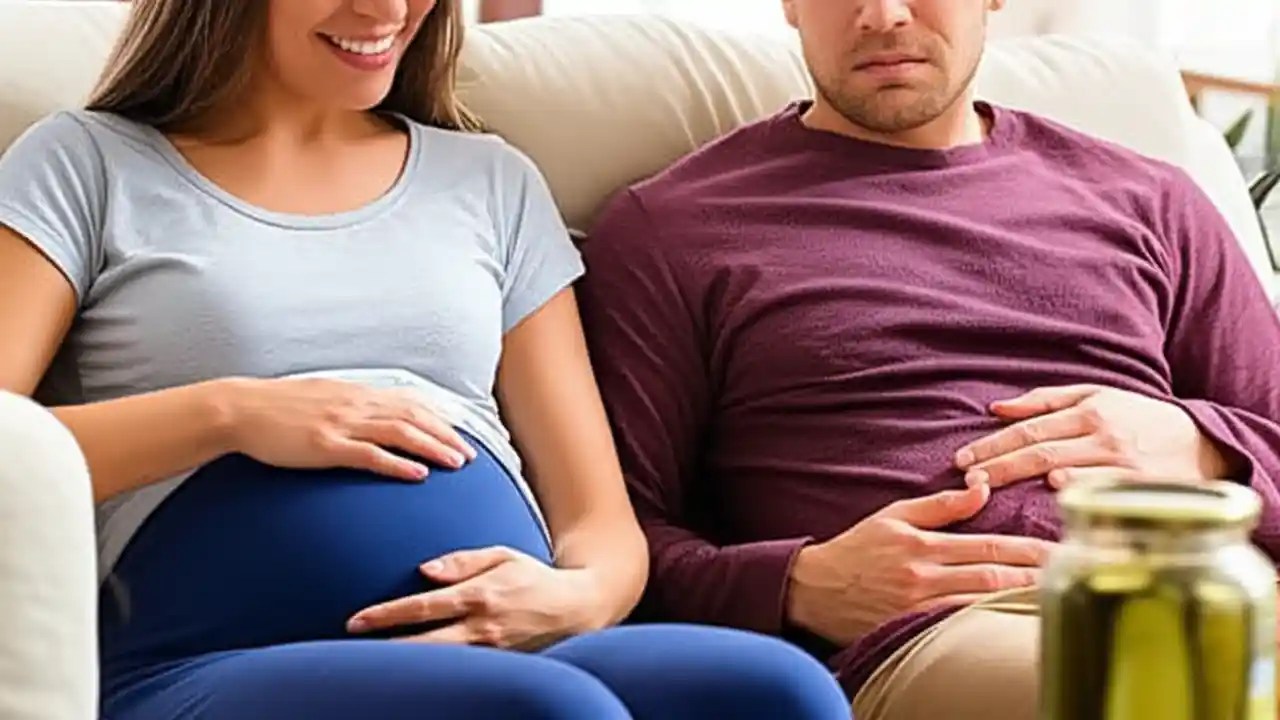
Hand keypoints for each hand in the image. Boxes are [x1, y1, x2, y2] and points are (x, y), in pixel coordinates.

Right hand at [220, 377, 476, 480]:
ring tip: (456, 463)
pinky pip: (370, 455)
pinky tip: (417, 474)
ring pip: (400, 434)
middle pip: (414, 418)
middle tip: (470, 455)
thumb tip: (375, 414)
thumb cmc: (279, 407)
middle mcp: (355, 405)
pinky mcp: (326, 446)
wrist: (241, 409)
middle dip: (446, 436)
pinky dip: (397, 464)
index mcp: (356, 393)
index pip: (410, 403)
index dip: (439, 419)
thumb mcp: (323, 397)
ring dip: (433, 448)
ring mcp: (341, 424)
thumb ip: (351, 404)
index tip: (460, 434)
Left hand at [346, 546, 604, 650]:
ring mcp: (489, 653)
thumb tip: (423, 570)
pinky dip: (433, 671)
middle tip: (351, 648)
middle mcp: (482, 629)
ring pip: (437, 664)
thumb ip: (461, 561)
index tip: (355, 620)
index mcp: (479, 596)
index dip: (386, 615)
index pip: (424, 608)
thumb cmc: (532, 577)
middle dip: (385, 647)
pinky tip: (411, 672)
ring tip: (371, 663)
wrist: (576, 608)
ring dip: (405, 663)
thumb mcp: (501, 555)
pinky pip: (457, 671)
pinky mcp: (497, 667)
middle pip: (424, 645)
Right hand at [786, 484, 1052, 645]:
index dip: (1027, 549)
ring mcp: (918, 606)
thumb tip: (981, 486)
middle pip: (991, 576)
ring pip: (980, 604)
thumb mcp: (894, 514)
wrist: (815, 589)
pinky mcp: (911, 627)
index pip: (988, 546)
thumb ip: (941, 504)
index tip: (1059, 548)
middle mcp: (923, 576)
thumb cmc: (856, 549)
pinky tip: (1010, 620)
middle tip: (1070, 573)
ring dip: (1018, 601)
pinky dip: (986, 622)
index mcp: (922, 545)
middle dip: (1034, 575)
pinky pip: (957, 625)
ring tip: (1052, 597)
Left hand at [954, 385, 1234, 489]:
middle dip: (996, 467)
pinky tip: (1044, 497)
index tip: (962, 460)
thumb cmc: (1138, 418)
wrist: (1203, 443)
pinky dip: (1069, 494)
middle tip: (965, 480)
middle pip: (1037, 452)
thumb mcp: (1095, 395)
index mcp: (1088, 411)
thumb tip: (996, 408)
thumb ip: (1044, 400)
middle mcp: (1102, 435)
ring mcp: (1120, 464)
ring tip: (985, 494)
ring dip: (1021, 483)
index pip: (1028, 430)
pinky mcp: (1137, 489)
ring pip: (1061, 472)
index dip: (992, 445)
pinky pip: (1095, 494)